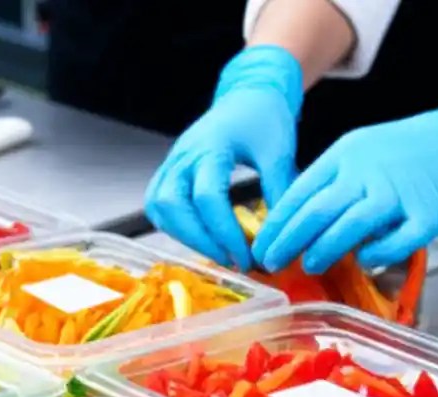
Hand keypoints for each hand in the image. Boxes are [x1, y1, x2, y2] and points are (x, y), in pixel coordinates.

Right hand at [145, 45, 303, 271]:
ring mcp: (172, 162)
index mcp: (211, 147)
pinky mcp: (169, 170)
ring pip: (160, 207)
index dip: (225, 233)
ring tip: (217, 252)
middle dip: (201, 241)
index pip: (208, 198)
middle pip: (173, 206)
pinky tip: (200, 237)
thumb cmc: (264, 119)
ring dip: (185, 236)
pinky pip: (158, 203)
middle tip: (231, 260)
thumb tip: (279, 237)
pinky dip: (174, 225)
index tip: (247, 257)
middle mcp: (184, 155)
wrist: (248, 95)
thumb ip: (278, 192)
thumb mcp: (279, 153)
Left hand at [253, 77, 437, 273]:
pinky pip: (393, 243)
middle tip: (272, 262)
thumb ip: (332, 182)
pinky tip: (364, 261)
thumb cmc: (409, 150)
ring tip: (309, 264)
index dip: (277, 224)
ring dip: (323, 250)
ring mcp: (398, 194)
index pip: (299, 193)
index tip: (261, 246)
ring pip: (349, 228)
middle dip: (289, 242)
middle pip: (317, 212)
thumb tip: (299, 220)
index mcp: (345, 155)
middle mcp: (367, 172)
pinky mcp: (426, 215)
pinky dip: (374, 256)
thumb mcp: (360, 151)